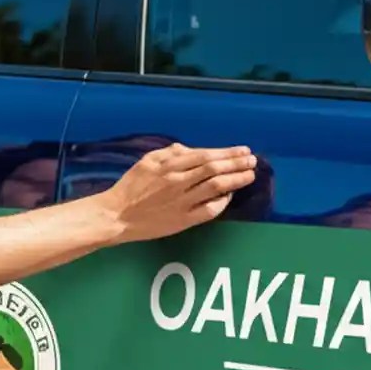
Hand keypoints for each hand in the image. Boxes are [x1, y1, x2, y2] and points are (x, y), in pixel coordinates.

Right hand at [100, 143, 257, 242]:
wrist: (118, 215)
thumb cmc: (131, 186)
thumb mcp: (147, 161)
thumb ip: (170, 153)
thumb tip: (190, 149)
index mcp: (169, 165)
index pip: (206, 156)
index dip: (227, 153)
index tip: (243, 150)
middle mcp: (178, 182)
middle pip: (215, 170)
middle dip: (237, 164)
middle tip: (252, 161)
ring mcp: (182, 202)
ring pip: (216, 188)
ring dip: (236, 180)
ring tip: (249, 175)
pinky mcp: (183, 220)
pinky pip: (209, 210)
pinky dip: (222, 202)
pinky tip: (230, 195)